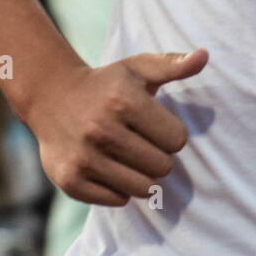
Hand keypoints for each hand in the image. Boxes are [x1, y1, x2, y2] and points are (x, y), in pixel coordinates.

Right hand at [29, 48, 208, 205]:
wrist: (51, 97)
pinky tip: (111, 168)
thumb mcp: (139, 68)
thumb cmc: (107, 83)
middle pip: (162, 166)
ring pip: (143, 187)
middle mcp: (102, 130)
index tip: (157, 126)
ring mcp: (84, 158)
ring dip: (143, 176)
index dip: (172, 134)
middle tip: (144, 143)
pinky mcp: (70, 181)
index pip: (177, 139)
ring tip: (130, 157)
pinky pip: (117, 200)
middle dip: (160, 156)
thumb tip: (204, 56)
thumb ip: (174, 65)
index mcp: (124, 101)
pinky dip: (120, 189)